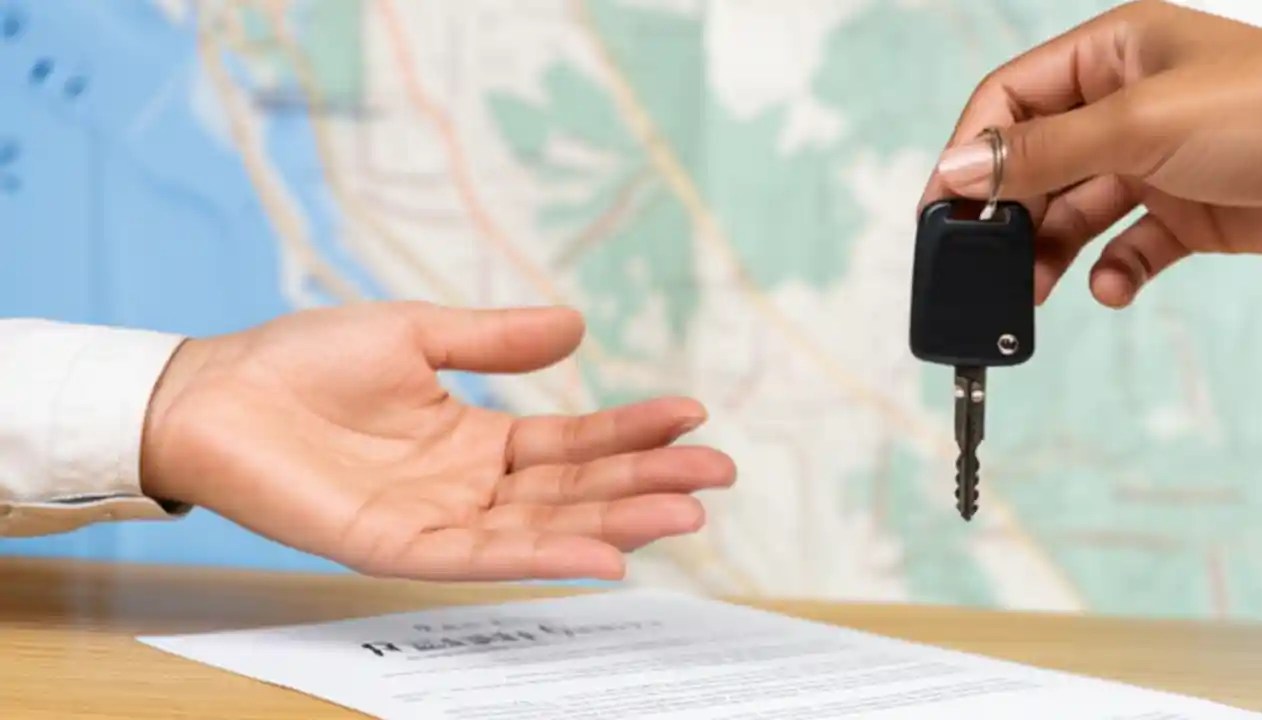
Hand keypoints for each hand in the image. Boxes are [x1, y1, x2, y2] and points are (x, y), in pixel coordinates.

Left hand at [138, 303, 733, 581]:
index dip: (632, 429)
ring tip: (685, 511)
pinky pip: (482, 561)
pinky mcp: (397, 549)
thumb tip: (580, 326)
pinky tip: (604, 556)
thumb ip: (496, 339)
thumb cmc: (304, 360)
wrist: (212, 393)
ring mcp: (437, 521)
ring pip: (543, 530)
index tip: (693, 413)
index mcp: (475, 437)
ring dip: (615, 522)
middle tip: (719, 475)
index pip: (572, 440)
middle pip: (574, 490)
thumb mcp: (416, 333)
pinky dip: (544, 560)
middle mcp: (468, 486)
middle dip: (647, 482)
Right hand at [920, 0, 1261, 308]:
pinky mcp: (1188, 212)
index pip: (1011, 97)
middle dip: (1009, 213)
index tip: (942, 207)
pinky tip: (1110, 286)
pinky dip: (1111, 271)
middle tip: (982, 261)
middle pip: (1037, 160)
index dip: (971, 148)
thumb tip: (957, 171)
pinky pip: (1127, 246)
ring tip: (1034, 290)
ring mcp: (1158, 159)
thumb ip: (1042, 152)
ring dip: (1049, 251)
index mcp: (1114, 53)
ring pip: (1074, 210)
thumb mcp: (1142, 125)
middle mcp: (1129, 104)